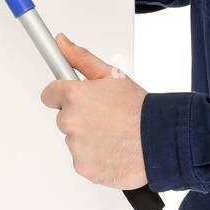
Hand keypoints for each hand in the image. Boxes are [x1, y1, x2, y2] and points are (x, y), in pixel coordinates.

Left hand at [39, 34, 148, 189]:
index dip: (63, 94)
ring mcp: (75, 147)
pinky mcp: (83, 167)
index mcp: (74, 96)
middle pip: (63, 117)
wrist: (160, 141)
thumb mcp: (112, 76)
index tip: (75, 97)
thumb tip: (61, 42)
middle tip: (105, 116)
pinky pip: (82, 159)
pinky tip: (113, 148)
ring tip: (113, 133)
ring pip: (74, 139)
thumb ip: (81, 58)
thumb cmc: (139, 109)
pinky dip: (95, 156)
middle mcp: (70, 121)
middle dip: (80, 116)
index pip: (49, 94)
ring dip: (88, 137)